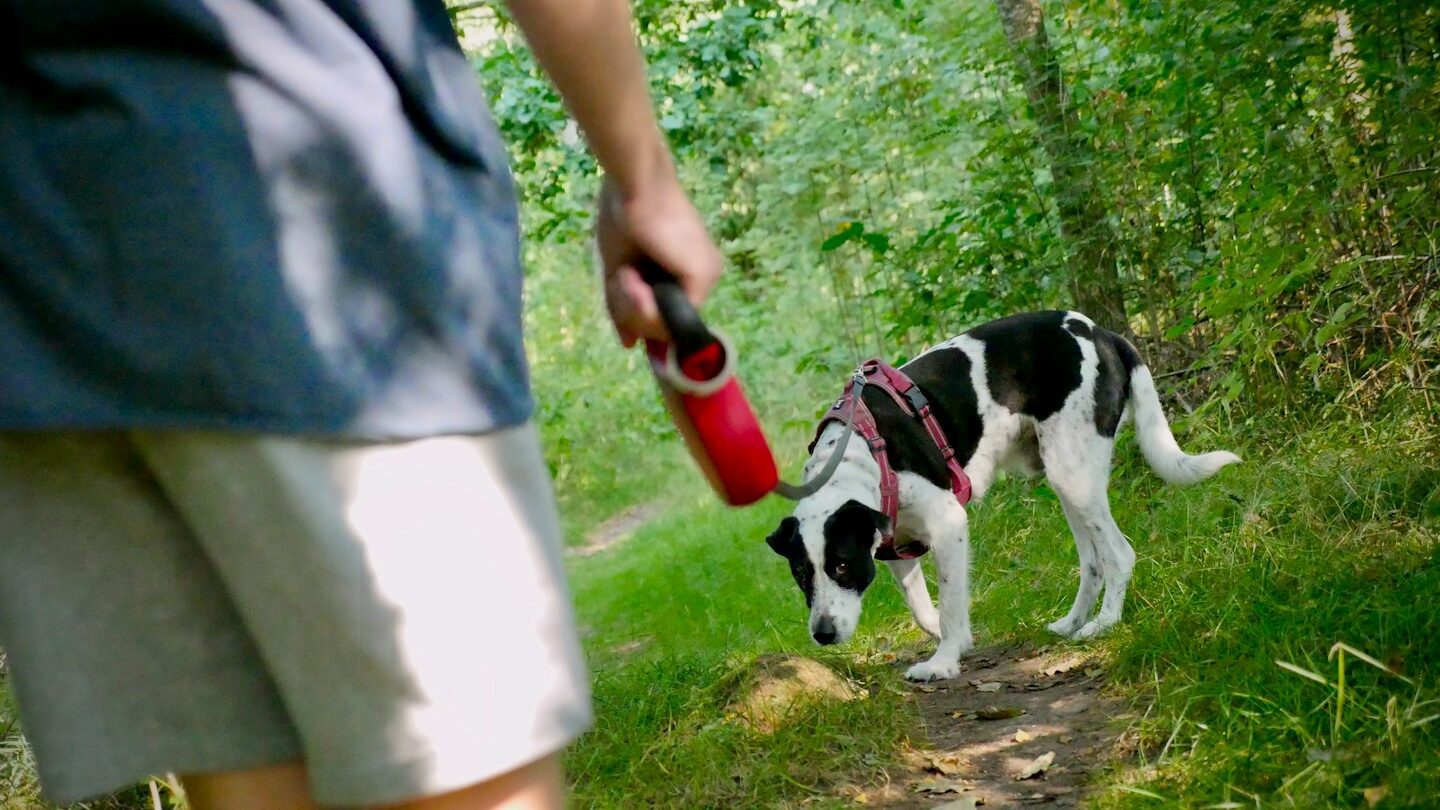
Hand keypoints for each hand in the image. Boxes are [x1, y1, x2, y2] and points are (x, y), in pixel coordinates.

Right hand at [596, 171, 722, 347]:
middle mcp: (704, 278)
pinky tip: (633, 275)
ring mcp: (707, 279)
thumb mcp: (619, 272)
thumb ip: (625, 309)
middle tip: (621, 276)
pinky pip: (667, 318)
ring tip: (626, 272)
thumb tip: (629, 345)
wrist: (633, 185)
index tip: (623, 297)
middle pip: (663, 326)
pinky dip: (641, 304)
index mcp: (687, 273)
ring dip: (633, 305)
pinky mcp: (702, 277)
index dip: (639, 317)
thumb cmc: (624, 217)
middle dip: (631, 310)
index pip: (665, 318)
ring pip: (665, 326)